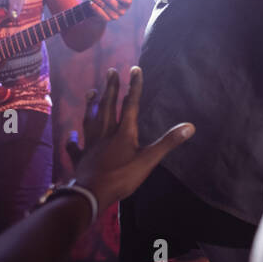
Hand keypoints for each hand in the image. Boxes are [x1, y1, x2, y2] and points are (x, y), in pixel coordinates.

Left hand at [70, 66, 194, 209]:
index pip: (131, 105)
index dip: (134, 87)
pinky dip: (74, 139)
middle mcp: (105, 133)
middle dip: (111, 88)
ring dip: (91, 105)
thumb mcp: (148, 160)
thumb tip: (190, 126)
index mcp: (123, 132)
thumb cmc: (121, 177)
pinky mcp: (81, 157)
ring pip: (90, 120)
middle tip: (111, 71)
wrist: (91, 193)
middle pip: (108, 107)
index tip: (135, 68)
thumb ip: (168, 142)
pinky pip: (76, 146)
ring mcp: (90, 145)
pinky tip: (72, 134)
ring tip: (91, 91)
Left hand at [88, 0, 132, 21]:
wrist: (100, 5)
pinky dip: (96, 8)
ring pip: (108, 10)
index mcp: (126, 2)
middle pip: (116, 6)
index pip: (128, 1)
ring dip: (100, 3)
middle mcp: (122, 10)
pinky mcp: (107, 19)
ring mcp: (115, 16)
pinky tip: (92, 3)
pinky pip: (102, 15)